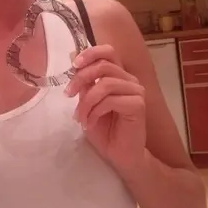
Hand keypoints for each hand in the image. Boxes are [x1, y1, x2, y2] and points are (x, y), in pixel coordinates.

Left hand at [65, 45, 146, 173]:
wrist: (121, 155)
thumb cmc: (105, 131)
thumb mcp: (88, 104)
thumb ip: (85, 84)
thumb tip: (74, 59)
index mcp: (118, 76)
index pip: (108, 52)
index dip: (90, 53)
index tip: (74, 64)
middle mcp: (129, 80)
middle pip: (104, 66)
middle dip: (81, 78)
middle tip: (68, 94)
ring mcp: (136, 91)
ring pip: (105, 84)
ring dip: (87, 102)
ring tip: (80, 117)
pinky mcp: (138, 105)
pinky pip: (111, 100)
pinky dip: (95, 111)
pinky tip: (90, 123)